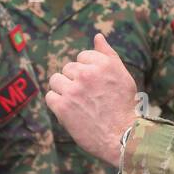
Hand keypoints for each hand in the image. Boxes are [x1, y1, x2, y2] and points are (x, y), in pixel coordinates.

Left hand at [44, 33, 137, 166]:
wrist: (122, 137)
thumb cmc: (124, 106)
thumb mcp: (122, 76)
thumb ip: (108, 54)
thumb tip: (97, 36)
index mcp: (103, 64)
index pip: (81, 57)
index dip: (87, 71)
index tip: (95, 86)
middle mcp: (87, 73)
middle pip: (68, 68)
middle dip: (75, 81)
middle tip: (88, 98)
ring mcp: (73, 90)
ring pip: (56, 80)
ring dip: (63, 90)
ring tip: (77, 103)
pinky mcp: (63, 106)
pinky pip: (50, 96)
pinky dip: (57, 104)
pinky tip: (70, 111)